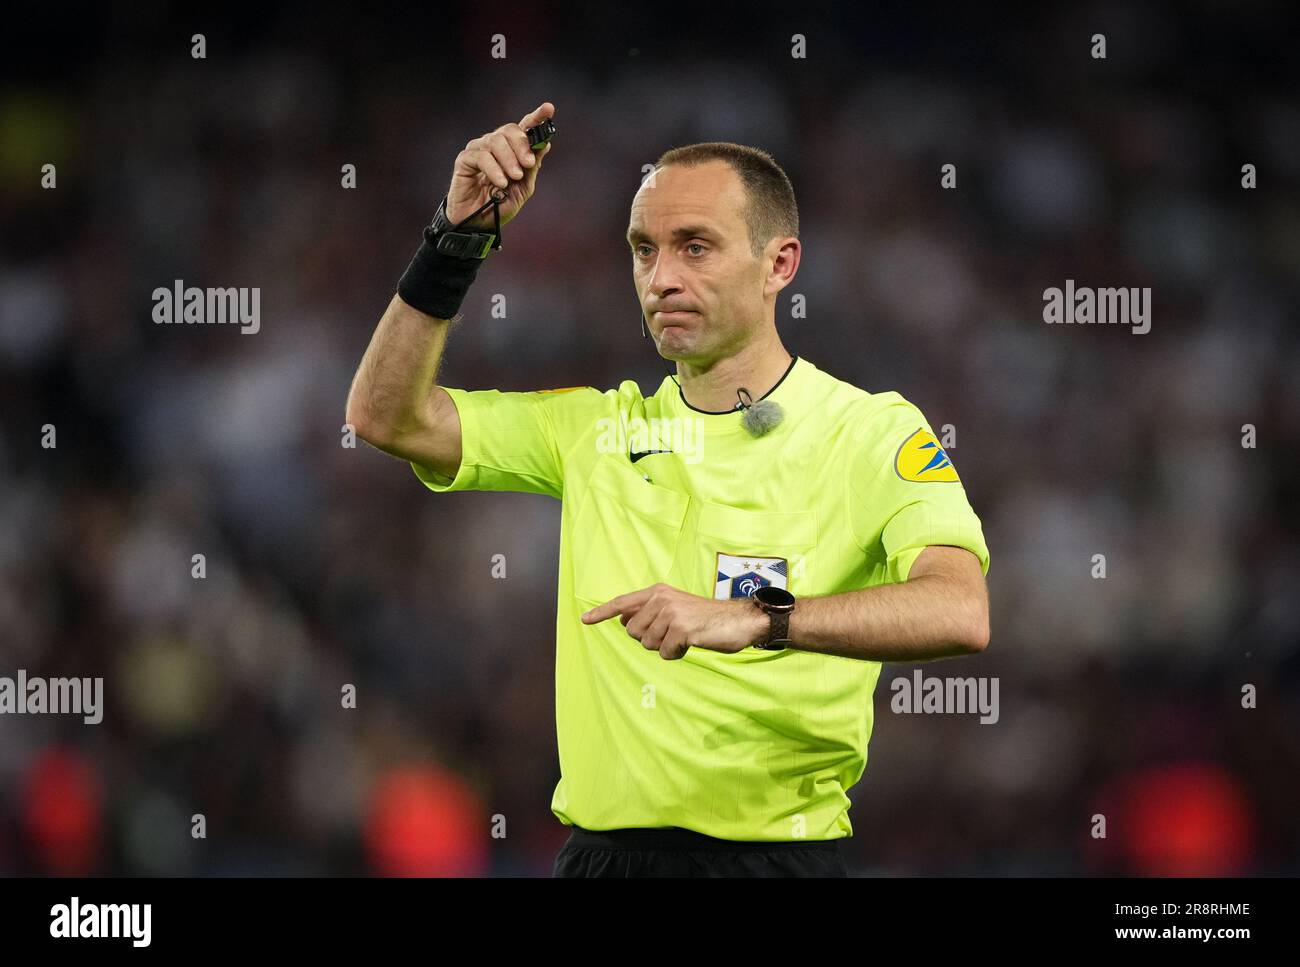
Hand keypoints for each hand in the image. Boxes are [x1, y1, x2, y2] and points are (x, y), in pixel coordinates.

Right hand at [446, 101, 553, 228]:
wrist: (479, 224)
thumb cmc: (500, 205)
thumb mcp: (523, 188)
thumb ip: (532, 167)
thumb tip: (545, 144)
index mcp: (511, 150)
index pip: (524, 128)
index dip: (536, 117)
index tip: (548, 109)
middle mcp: (494, 145)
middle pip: (510, 130)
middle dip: (522, 145)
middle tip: (528, 163)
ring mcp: (479, 150)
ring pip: (496, 141)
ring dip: (509, 160)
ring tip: (513, 178)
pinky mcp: (465, 160)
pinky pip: (482, 156)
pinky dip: (494, 169)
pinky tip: (500, 183)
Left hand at [581, 583, 768, 659]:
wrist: (739, 619)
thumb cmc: (707, 618)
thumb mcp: (676, 609)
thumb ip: (651, 613)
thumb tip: (626, 620)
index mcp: (658, 592)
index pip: (623, 603)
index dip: (602, 613)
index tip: (584, 620)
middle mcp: (661, 599)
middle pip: (634, 632)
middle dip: (651, 639)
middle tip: (675, 633)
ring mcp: (670, 613)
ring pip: (648, 644)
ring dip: (665, 647)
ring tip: (685, 637)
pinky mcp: (680, 629)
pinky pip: (665, 653)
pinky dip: (677, 654)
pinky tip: (692, 643)